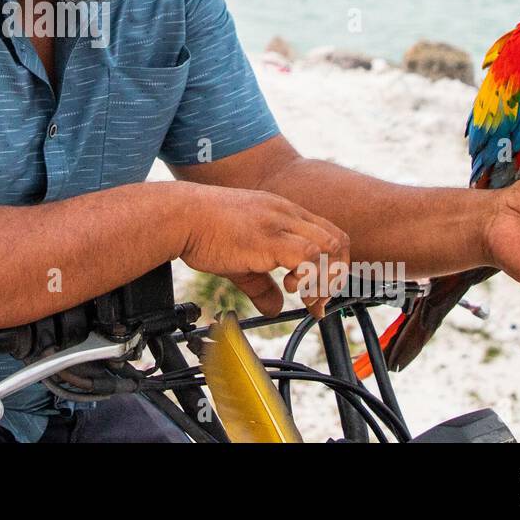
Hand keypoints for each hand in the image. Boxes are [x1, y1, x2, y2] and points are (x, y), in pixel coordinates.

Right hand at [179, 186, 349, 318]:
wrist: (180, 215)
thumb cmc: (202, 230)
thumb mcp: (240, 260)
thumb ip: (261, 284)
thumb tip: (274, 307)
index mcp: (282, 212)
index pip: (328, 234)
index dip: (332, 266)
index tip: (320, 291)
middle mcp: (287, 214)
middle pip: (339, 239)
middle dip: (337, 275)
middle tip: (318, 301)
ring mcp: (280, 223)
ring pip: (330, 247)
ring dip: (325, 279)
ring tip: (307, 299)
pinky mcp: (269, 238)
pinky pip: (308, 256)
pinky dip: (308, 277)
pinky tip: (290, 288)